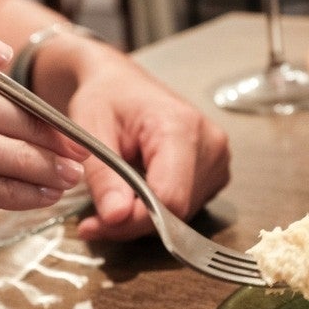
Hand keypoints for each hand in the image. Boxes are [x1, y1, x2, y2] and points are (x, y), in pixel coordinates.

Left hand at [54, 47, 230, 241]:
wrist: (121, 84)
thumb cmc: (106, 98)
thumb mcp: (90, 131)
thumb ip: (104, 176)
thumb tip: (116, 217)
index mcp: (182, 126)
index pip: (170, 197)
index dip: (136, 220)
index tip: (98, 225)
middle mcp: (210, 143)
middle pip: (178, 209)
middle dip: (133, 222)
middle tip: (94, 221)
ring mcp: (218, 159)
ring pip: (183, 214)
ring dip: (143, 219)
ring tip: (111, 202)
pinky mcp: (215, 171)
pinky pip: (187, 207)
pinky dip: (157, 211)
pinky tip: (135, 194)